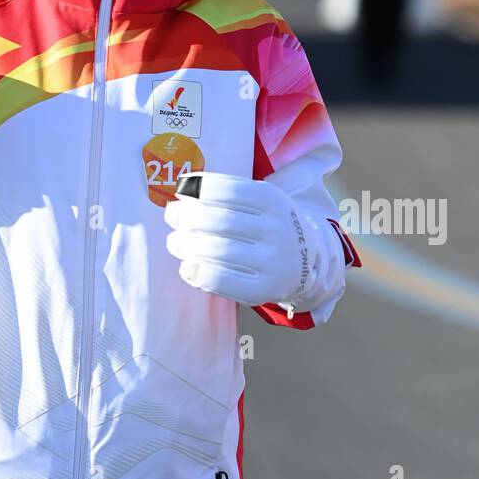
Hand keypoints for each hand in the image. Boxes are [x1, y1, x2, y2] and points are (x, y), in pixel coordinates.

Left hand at [164, 170, 329, 310]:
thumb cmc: (267, 225)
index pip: (230, 190)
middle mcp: (276, 230)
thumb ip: (227, 195)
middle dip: (187, 217)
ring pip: (219, 251)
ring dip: (187, 245)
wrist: (306, 261)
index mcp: (273, 201)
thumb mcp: (259, 200)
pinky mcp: (264, 290)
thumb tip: (181, 194)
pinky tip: (187, 266)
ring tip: (175, 242)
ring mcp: (272, 262)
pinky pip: (224, 281)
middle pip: (221, 221)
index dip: (199, 188)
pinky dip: (199, 273)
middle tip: (172, 216)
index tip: (181, 189)